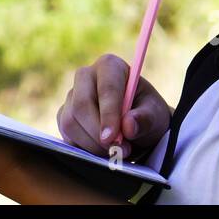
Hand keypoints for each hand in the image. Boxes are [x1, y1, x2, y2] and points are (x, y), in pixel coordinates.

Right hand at [56, 54, 171, 163]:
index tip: (113, 138)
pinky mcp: (63, 115)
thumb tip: (128, 126)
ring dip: (92, 144)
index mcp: (110, 66)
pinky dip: (84, 149)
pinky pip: (66, 135)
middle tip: (116, 152)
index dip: (109, 114)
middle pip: (81, 105)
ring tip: (114, 152)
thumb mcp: (154, 115)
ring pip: (71, 122)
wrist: (134, 125)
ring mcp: (71, 96)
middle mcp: (86, 76)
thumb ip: (145, 119)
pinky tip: (101, 150)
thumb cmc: (145, 113)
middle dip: (97, 133)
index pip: (106, 88)